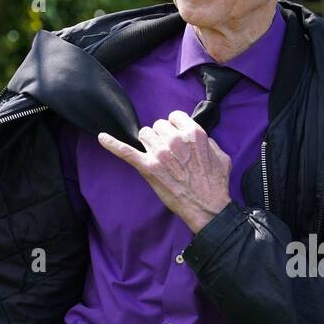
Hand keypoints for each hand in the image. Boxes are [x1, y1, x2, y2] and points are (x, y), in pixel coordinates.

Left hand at [98, 109, 232, 234]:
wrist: (207, 206)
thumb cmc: (215, 183)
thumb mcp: (221, 155)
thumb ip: (208, 141)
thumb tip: (197, 138)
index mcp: (193, 133)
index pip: (174, 116)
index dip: (174, 127)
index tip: (175, 136)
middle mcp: (174, 139)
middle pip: (157, 125)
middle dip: (161, 136)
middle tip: (168, 153)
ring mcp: (160, 153)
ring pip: (144, 134)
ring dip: (148, 143)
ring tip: (156, 156)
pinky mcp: (148, 167)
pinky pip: (126, 151)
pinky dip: (112, 144)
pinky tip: (102, 138)